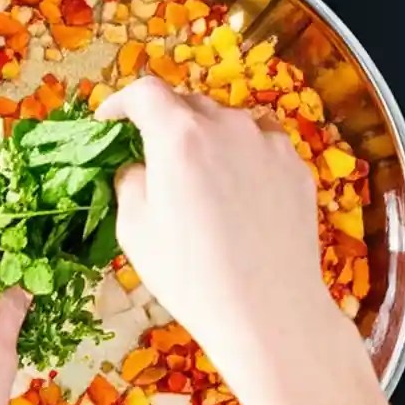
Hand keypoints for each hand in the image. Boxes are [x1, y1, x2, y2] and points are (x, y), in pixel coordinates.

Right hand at [95, 77, 337, 358]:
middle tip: (150, 154)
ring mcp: (268, 143)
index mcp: (179, 138)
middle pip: (187, 103)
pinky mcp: (296, 166)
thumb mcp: (135, 230)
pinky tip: (236, 189)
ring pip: (227, 121)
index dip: (121, 102)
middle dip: (163, 120)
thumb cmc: (190, 275)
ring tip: (198, 174)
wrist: (268, 311)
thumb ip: (130, 182)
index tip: (109, 121)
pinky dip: (240, 153)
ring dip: (205, 136)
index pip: (145, 93)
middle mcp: (227, 126)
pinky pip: (260, 144)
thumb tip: (138, 168)